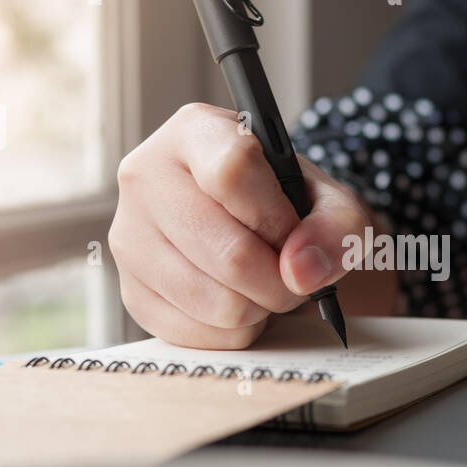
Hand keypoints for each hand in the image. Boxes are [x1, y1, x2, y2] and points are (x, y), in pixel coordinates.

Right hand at [108, 103, 372, 348]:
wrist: (251, 230)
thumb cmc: (286, 204)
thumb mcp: (330, 200)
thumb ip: (337, 226)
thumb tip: (301, 271)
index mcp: (194, 131)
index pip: (232, 171)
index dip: (276, 217)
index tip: (293, 233)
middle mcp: (147, 178)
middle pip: (229, 252)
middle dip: (280, 279)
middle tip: (292, 274)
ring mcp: (129, 238)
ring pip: (217, 302)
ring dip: (261, 308)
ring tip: (263, 282)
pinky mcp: (131, 292)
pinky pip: (200, 335)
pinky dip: (235, 329)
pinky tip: (236, 299)